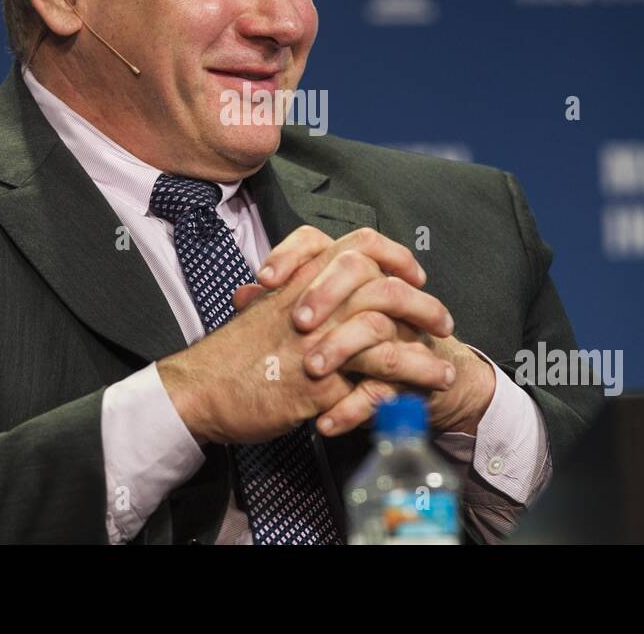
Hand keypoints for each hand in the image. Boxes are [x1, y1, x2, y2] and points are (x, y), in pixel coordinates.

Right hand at [157, 227, 454, 445]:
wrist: (199, 389)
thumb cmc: (229, 355)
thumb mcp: (264, 310)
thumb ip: (295, 294)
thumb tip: (322, 290)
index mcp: (302, 278)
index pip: (360, 245)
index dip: (394, 255)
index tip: (413, 273)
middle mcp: (313, 302)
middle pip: (386, 288)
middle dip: (423, 306)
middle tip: (443, 323)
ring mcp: (318, 341)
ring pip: (387, 334)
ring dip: (424, 355)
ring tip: (445, 373)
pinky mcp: (318, 382)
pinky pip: (373, 381)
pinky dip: (402, 390)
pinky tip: (419, 398)